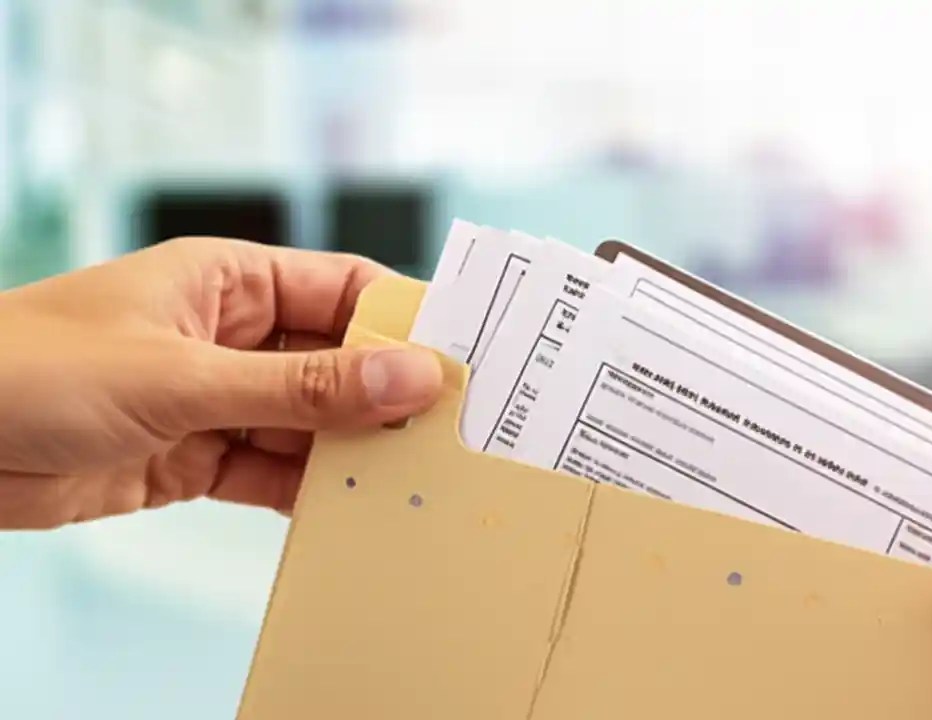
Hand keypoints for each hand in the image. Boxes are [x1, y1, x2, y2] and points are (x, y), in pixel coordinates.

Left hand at [0, 238, 442, 528]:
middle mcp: (231, 336)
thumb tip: (408, 377)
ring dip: (356, 450)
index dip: (406, 319)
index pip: (344, 288)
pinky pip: (275, 472)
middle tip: (454, 430)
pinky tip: (352, 510)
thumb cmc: (31, 371)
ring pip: (313, 422)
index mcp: (229, 281)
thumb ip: (302, 386)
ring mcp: (217, 399)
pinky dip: (312, 493)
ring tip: (417, 478)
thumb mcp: (183, 377)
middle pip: (338, 360)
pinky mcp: (197, 458)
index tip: (463, 355)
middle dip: (390, 394)